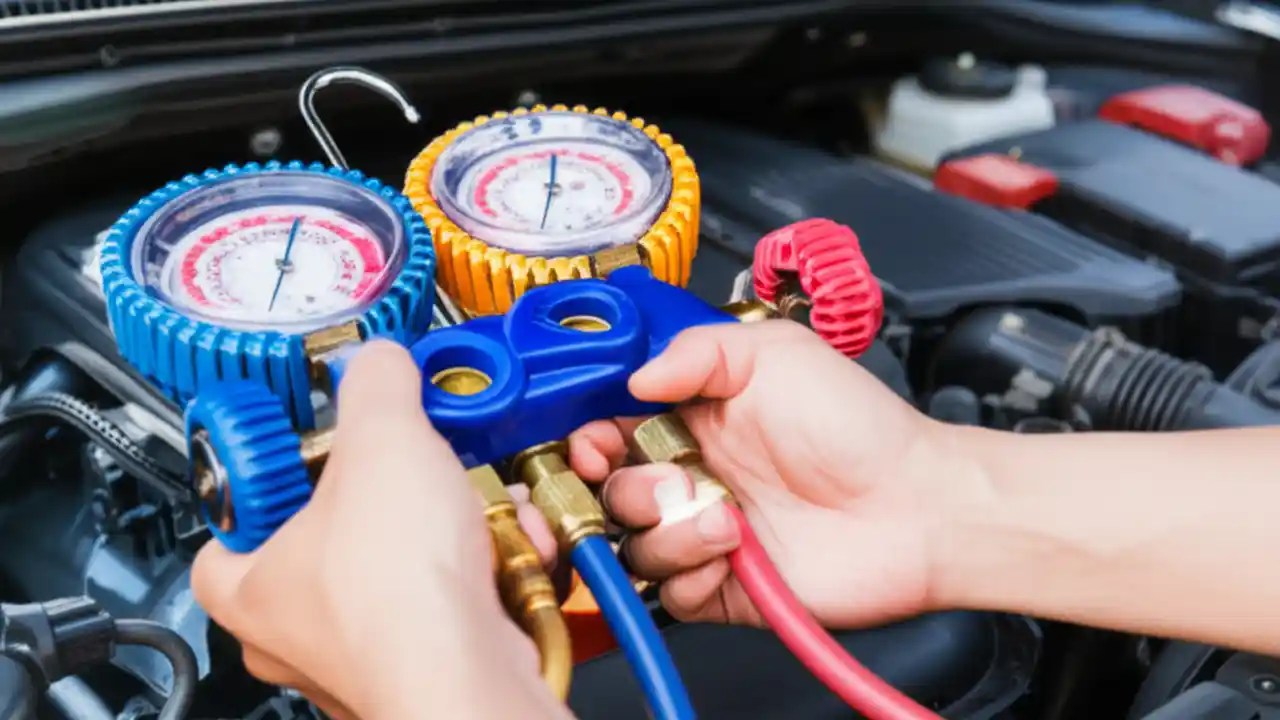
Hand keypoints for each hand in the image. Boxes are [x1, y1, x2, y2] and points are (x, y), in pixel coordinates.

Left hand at [192, 341, 565, 719]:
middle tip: (410, 463)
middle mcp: (296, 633)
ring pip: (405, 567)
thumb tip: (377, 362)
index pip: (230, 520)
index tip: (313, 440)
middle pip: (336, 535)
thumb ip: (375, 385)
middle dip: (393, 492)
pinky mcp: (430, 663)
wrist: (471, 676)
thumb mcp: (382, 439)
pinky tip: (507, 543)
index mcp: (247, 585)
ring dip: (452, 523)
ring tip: (473, 500)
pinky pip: (453, 598)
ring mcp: (364, 654)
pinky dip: (485, 563)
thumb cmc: (398, 596)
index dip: (274, 472)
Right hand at [571, 320, 972, 628]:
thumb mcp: (775, 354)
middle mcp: (693, 474)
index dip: (586, 435)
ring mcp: (706, 531)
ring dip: (667, 533)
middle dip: (624, 488)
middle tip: (668, 483)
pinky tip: (730, 553)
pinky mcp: (724, 585)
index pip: (609, 426)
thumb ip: (695, 352)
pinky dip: (688, 575)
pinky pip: (670, 592)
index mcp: (695, 417)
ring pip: (633, 544)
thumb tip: (633, 377)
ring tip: (723, 519)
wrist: (916, 505)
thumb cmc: (859, 426)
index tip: (591, 441)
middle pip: (608, 490)